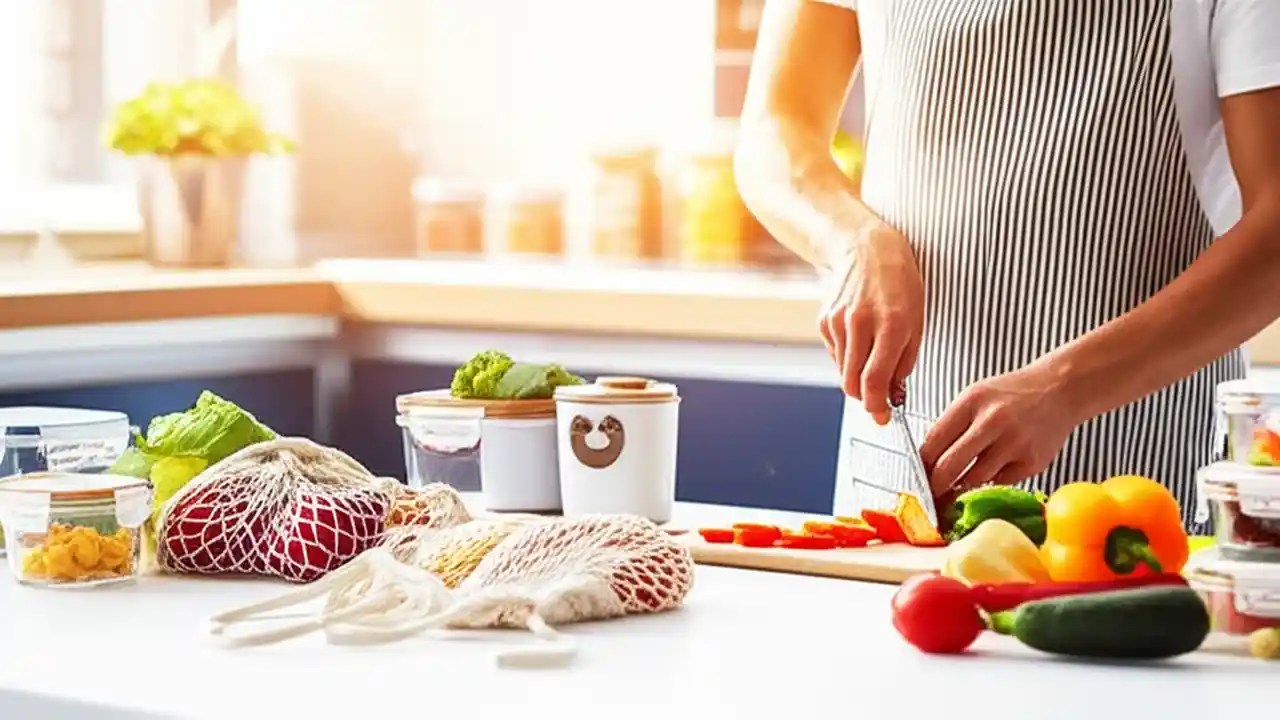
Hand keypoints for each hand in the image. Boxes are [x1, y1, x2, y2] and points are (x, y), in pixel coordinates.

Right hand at [819, 223, 923, 424]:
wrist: (868, 250)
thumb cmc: (899, 284)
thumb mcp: (917, 322)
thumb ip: (904, 361)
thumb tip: (892, 394)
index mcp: (891, 324)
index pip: (875, 380)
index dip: (877, 406)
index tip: (882, 417)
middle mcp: (860, 323)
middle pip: (853, 382)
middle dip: (866, 397)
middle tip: (879, 400)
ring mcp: (838, 322)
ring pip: (843, 371)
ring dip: (857, 375)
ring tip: (873, 357)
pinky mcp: (824, 321)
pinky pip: (835, 355)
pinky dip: (847, 357)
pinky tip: (860, 340)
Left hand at [920, 361, 1082, 496]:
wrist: (1059, 390)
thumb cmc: (1013, 394)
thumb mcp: (975, 396)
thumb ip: (953, 424)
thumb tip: (928, 460)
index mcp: (971, 402)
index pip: (933, 442)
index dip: (921, 465)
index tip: (919, 475)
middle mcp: (993, 421)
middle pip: (949, 467)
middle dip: (935, 485)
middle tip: (932, 492)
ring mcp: (1014, 443)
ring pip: (974, 480)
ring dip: (962, 487)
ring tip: (958, 486)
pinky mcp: (1032, 462)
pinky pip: (1000, 483)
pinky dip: (991, 482)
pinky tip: (991, 471)